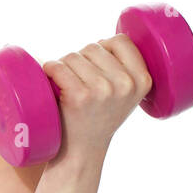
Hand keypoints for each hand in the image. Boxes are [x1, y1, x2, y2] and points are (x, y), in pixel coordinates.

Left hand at [41, 34, 153, 161]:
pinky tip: (51, 83)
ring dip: (64, 67)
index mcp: (142, 80)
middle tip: (79, 84)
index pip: (121, 40)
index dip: (104, 47)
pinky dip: (49, 70)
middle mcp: (126, 84)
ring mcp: (103, 90)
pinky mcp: (80, 96)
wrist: (81, 152)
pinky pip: (57, 66)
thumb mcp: (124, 95)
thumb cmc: (98, 118)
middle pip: (94, 47)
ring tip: (67, 87)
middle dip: (81, 60)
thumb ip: (124, 69)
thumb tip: (105, 40)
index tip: (96, 67)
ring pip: (73, 55)